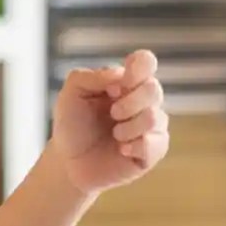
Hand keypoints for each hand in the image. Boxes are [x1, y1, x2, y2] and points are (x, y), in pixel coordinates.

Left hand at [50, 49, 169, 194]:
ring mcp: (151, 126)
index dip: (137, 68)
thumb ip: (91, 77)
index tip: (115, 87)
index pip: (146, 62)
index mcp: (125, 81)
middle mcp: (143, 100)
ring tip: (115, 135)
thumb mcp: (71, 94)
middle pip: (154, 89)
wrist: (69, 163)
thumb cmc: (72, 125)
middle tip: (112, 113)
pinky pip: (157, 143)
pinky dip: (136, 146)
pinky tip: (122, 150)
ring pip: (156, 117)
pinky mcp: (154, 150)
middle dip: (129, 102)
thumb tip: (120, 74)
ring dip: (129, 127)